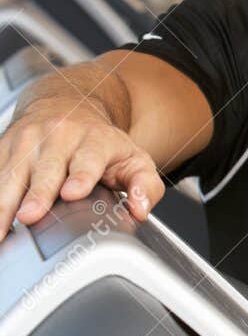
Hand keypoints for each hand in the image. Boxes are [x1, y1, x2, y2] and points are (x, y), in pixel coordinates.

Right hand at [0, 104, 163, 238]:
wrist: (68, 104)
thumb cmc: (102, 143)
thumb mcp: (134, 159)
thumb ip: (145, 185)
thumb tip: (140, 210)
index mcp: (94, 139)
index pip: (88, 158)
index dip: (81, 176)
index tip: (73, 193)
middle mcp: (58, 135)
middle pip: (46, 168)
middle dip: (37, 193)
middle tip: (29, 216)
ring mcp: (28, 139)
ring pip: (12, 173)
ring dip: (4, 202)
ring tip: (0, 231)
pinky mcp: (5, 146)